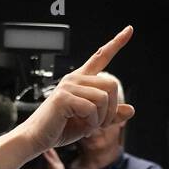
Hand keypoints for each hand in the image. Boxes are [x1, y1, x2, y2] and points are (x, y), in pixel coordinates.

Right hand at [7, 26, 135, 159]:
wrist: (37, 138)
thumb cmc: (61, 128)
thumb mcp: (92, 121)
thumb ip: (110, 115)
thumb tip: (131, 110)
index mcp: (81, 80)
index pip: (101, 56)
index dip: (116, 43)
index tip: (129, 29)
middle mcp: (75, 78)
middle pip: (111, 85)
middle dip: (111, 109)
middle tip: (99, 124)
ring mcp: (68, 86)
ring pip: (103, 98)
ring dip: (101, 118)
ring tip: (87, 125)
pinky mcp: (64, 97)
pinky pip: (92, 109)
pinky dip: (91, 123)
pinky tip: (81, 126)